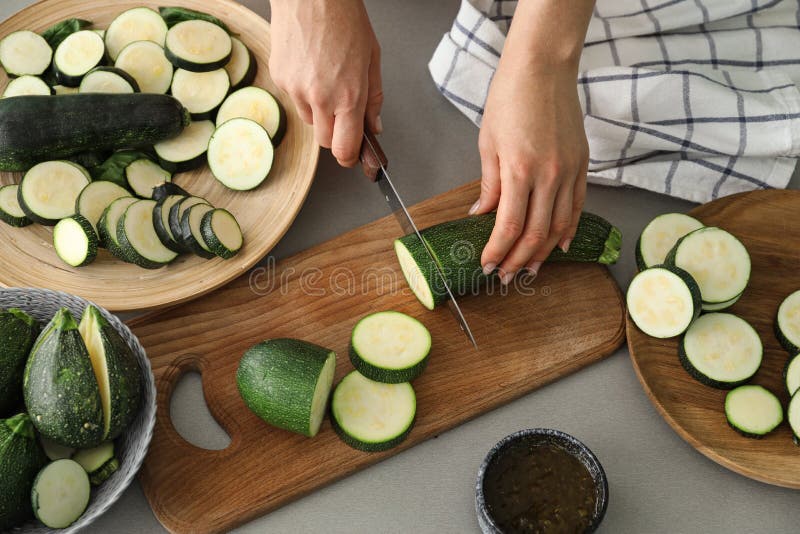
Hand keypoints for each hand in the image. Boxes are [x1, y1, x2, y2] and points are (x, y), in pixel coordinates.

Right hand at [269, 0, 382, 166]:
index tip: (353, 157)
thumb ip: (374, 98)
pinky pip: (294, 99)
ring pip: (310, 121)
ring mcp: (297, 90)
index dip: (350, 158)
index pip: (345, 148)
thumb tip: (374, 127)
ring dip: (320, 112)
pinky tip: (311, 68)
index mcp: (349, 96)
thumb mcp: (372, 58)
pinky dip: (304, 92)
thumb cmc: (344, 19)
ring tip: (327, 80)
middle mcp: (321, 98)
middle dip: (336, 135)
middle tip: (344, 115)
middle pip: (325, 142)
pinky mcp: (280, 79)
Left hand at [473, 63, 588, 283]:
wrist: (543, 69)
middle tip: (505, 276)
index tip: (488, 265)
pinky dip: (568, 229)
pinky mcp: (582, 164)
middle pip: (536, 232)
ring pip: (559, 225)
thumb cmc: (509, 99)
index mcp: (519, 169)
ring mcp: (569, 170)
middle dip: (518, 259)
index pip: (510, 225)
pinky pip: (577, 206)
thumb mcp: (488, 143)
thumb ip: (489, 184)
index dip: (498, 251)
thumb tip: (483, 214)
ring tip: (530, 269)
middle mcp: (549, 174)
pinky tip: (559, 245)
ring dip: (543, 252)